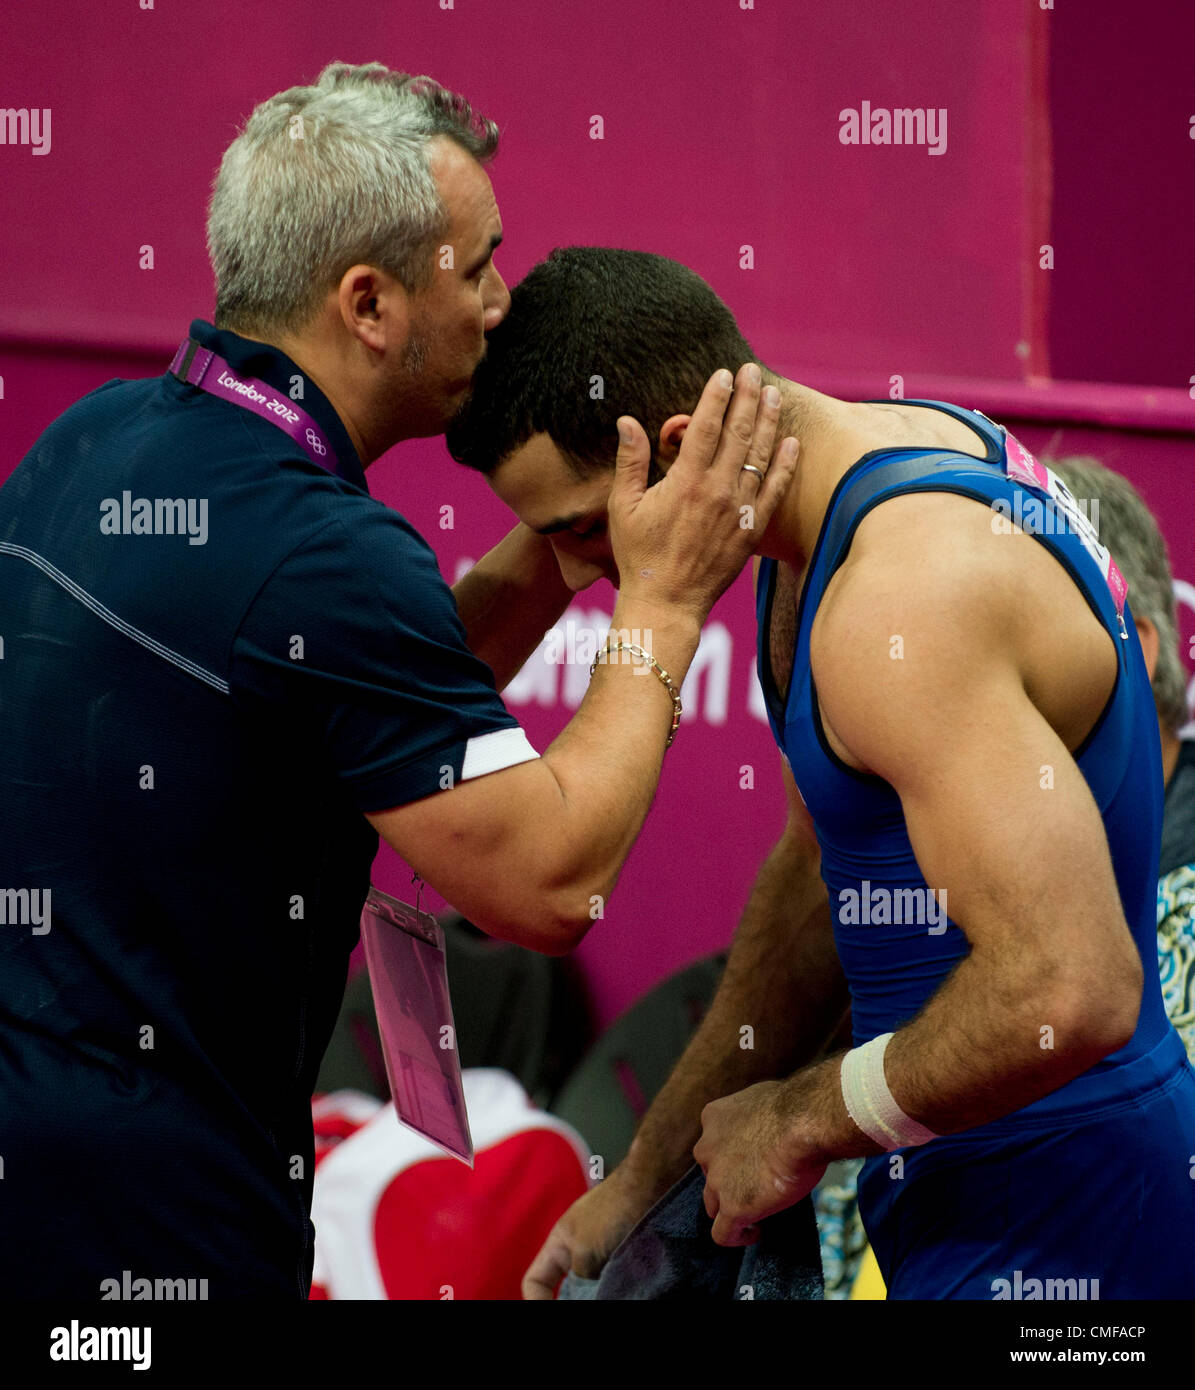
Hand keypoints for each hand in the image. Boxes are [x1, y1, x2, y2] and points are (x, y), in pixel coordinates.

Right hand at [522, 1163, 660, 1299]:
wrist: (651, 1187)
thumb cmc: (613, 1211)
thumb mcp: (586, 1252)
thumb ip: (579, 1283)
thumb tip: (585, 1299)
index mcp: (559, 1246)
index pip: (535, 1281)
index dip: (536, 1302)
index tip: (553, 1312)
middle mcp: (577, 1254)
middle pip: (565, 1292)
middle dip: (574, 1301)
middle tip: (590, 1302)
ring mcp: (602, 1258)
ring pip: (592, 1291)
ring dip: (599, 1296)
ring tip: (612, 1295)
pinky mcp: (624, 1261)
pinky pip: (614, 1285)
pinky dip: (616, 1292)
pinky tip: (624, 1293)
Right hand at [609, 363, 797, 625]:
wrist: (666, 602)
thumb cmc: (638, 556)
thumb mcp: (622, 507)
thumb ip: (630, 461)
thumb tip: (627, 421)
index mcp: (685, 481)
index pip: (705, 426)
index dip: (716, 397)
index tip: (723, 374)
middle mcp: (717, 491)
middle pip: (738, 433)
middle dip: (747, 398)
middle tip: (752, 371)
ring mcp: (739, 510)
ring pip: (760, 456)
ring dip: (769, 422)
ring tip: (772, 395)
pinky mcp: (752, 530)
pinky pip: (775, 491)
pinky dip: (785, 466)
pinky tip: (792, 442)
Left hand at [692, 1080, 826, 1246]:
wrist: (802, 1125)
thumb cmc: (795, 1108)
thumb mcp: (764, 1101)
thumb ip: (755, 1118)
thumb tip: (771, 1126)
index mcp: (714, 1117)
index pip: (714, 1143)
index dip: (732, 1155)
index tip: (752, 1160)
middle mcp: (707, 1148)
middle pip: (710, 1173)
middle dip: (729, 1181)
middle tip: (756, 1185)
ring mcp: (716, 1179)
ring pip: (712, 1204)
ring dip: (731, 1208)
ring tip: (755, 1212)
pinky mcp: (732, 1206)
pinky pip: (723, 1233)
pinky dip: (736, 1236)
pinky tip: (754, 1231)